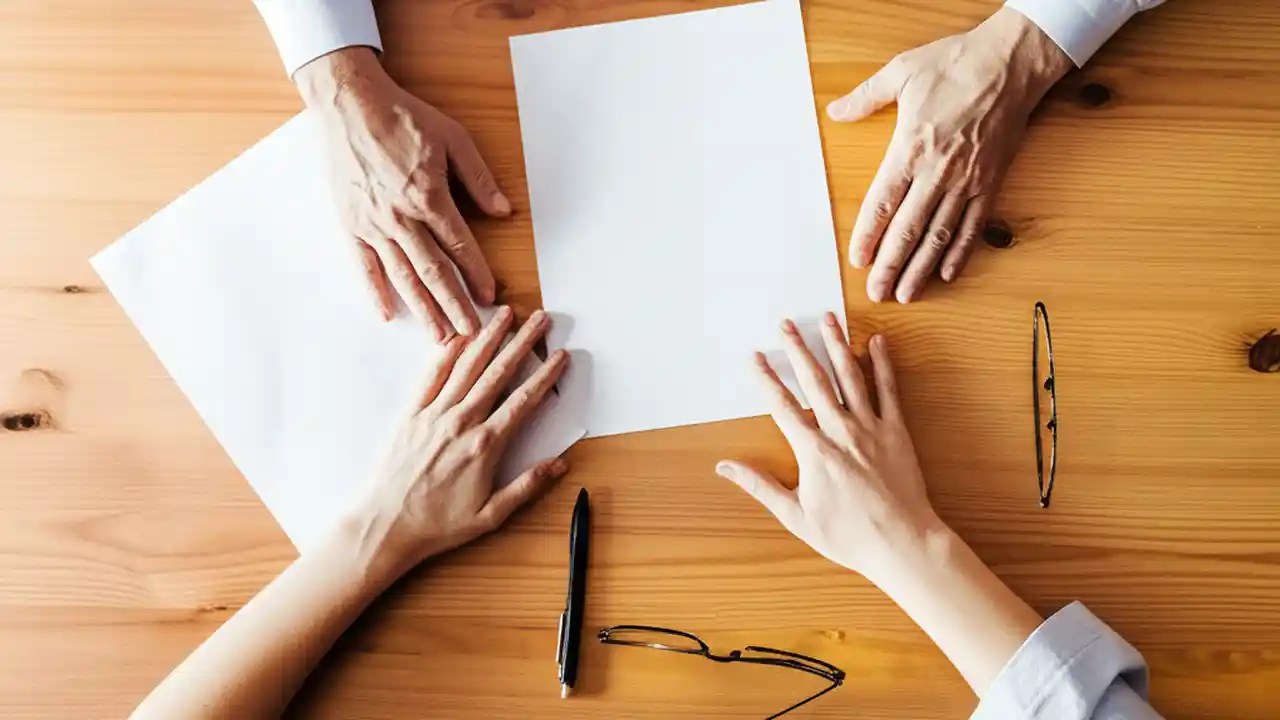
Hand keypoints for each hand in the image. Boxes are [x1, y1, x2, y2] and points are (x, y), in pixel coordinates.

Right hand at [296, 48, 512, 339]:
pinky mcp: (351, 224)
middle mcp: (400, 217)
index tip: (491, 297)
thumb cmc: (403, 118)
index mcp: (428, 197)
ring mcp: (373, 224)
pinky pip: (365, 265)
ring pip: (402, 275)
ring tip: (439, 336)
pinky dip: (376, 291)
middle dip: (454, 305)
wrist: (350, 104)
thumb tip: (504, 210)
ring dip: (422, 308)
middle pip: (432, 271)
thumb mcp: (453, 139)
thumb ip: (479, 178)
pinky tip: (389, 314)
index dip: (477, 273)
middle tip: (469, 334)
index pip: (459, 245)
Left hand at [351, 306, 568, 577]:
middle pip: (498, 373)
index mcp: (485, 446)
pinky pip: (431, 375)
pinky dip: (447, 353)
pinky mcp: (411, 414)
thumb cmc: (437, 524)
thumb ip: (527, 486)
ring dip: (488, 337)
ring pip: (467, 366)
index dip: (544, 375)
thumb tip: (558, 464)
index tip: (559, 355)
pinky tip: (459, 335)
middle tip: (539, 319)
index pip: (523, 400)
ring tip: (504, 314)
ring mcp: (434, 414)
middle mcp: (461, 422)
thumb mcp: (491, 515)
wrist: (385, 525)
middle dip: (522, 342)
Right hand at [717, 313, 943, 581]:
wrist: (901, 543)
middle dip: (799, 349)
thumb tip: (725, 466)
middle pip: (815, 382)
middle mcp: (841, 432)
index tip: (756, 357)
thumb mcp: (795, 516)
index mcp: (813, 451)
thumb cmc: (848, 536)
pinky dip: (883, 365)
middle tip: (786, 324)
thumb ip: (760, 486)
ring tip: (827, 320)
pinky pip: (889, 391)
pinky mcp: (897, 432)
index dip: (766, 378)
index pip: (782, 406)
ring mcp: (871, 429)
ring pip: (851, 377)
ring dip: (837, 345)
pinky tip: (878, 342)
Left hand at [827, 8, 1071, 302]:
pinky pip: (973, 226)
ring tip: (906, 294)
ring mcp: (967, 180)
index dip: (868, 235)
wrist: (1011, 62)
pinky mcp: (991, 182)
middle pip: (908, 229)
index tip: (857, 261)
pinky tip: (948, 274)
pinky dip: (961, 253)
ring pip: (940, 235)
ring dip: (921, 268)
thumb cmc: (955, 63)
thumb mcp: (901, 71)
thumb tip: (836, 110)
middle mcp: (937, 171)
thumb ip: (865, 97)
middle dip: (890, 265)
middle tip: (876, 293)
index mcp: (909, 148)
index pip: (883, 203)